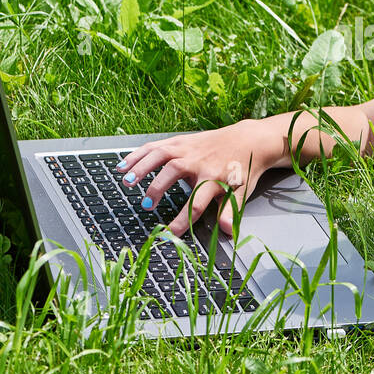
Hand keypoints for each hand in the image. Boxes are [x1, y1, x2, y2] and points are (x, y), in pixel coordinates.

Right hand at [116, 121, 275, 237]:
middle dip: (158, 188)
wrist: (249, 140)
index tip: (170, 233)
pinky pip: (156, 146)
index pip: (196, 202)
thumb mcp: (241, 192)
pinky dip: (138, 154)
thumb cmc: (242, 169)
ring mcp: (187, 149)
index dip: (183, 220)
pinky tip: (123, 164)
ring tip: (127, 181)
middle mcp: (198, 161)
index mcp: (214, 177)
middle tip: (145, 205)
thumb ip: (230, 212)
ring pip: (161, 155)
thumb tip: (227, 232)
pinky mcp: (180, 142)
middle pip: (174, 172)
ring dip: (142, 167)